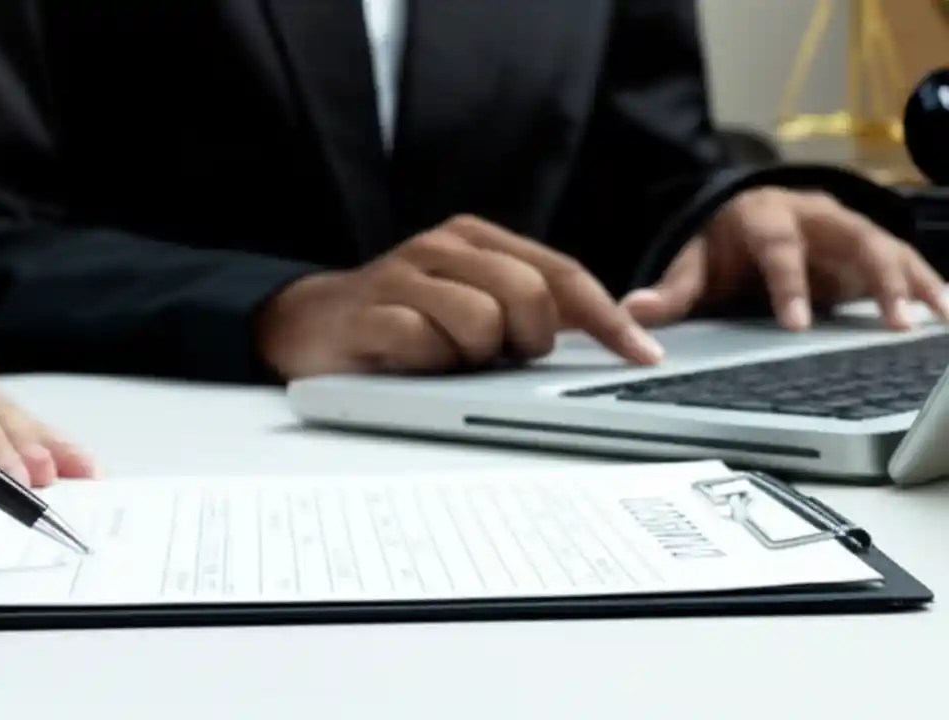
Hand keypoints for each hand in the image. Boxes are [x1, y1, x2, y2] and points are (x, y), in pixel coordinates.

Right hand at [257, 215, 663, 378]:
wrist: (309, 324)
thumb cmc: (400, 319)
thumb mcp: (471, 305)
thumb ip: (529, 308)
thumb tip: (608, 332)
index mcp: (476, 239)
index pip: (560, 272)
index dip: (606, 317)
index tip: (641, 355)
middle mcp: (443, 245)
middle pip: (529, 294)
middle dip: (526, 339)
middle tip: (495, 354)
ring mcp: (404, 274)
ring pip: (482, 321)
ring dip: (471, 355)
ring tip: (443, 354)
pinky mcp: (372, 310)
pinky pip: (428, 343)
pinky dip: (429, 362)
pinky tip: (408, 358)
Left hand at [622, 188, 948, 330]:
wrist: (747, 214)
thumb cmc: (722, 244)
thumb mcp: (695, 263)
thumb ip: (671, 291)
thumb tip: (631, 312)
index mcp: (765, 216)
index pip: (779, 249)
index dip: (789, 285)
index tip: (795, 324)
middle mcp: (815, 214)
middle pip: (852, 239)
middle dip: (875, 279)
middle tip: (892, 322)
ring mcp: (847, 227)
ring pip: (888, 248)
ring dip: (913, 283)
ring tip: (935, 321)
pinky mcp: (870, 246)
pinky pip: (904, 262)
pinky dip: (928, 285)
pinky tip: (945, 314)